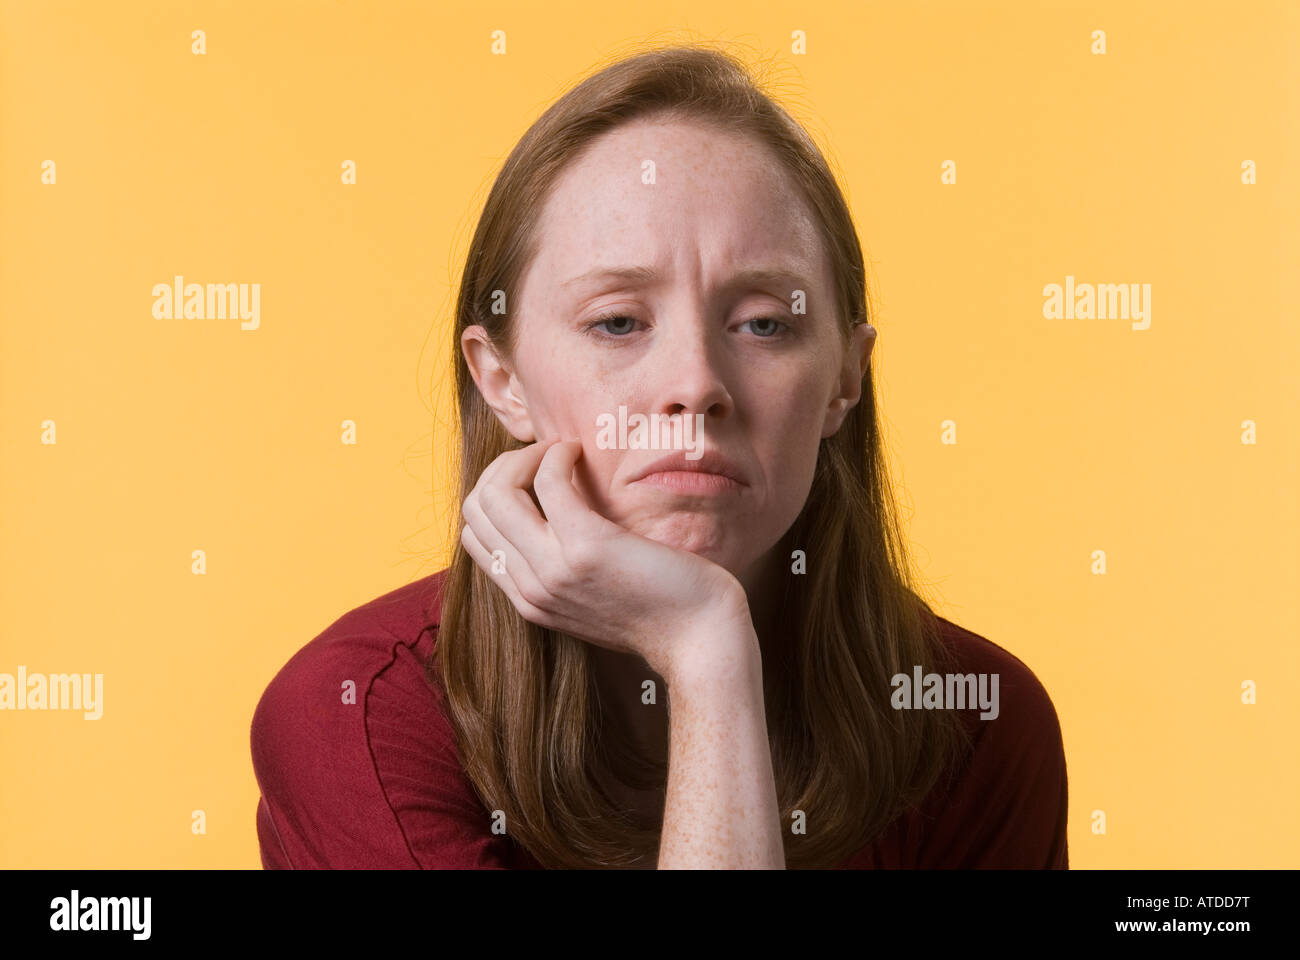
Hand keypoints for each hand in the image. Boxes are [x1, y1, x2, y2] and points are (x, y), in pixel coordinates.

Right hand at [459, 437, 753, 679]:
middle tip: (545, 456)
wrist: (700, 639)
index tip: (535, 477)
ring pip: (496, 493)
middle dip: (502, 467)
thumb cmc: (661, 608)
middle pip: (475, 508)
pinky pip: (547, 482)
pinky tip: (579, 454)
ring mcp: (554, 569)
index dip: (495, 493)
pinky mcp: (586, 547)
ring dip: (526, 456)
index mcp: (529, 600)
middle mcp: (532, 588)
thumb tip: (553, 515)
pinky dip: (557, 455)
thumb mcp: (596, 595)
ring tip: (561, 452)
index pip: (474, 534)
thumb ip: (565, 568)